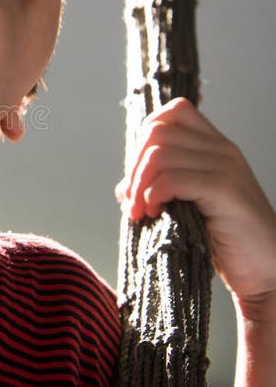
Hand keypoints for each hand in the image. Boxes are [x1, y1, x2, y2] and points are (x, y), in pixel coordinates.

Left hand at [116, 97, 275, 319]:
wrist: (267, 273)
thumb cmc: (227, 242)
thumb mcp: (188, 207)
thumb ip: (160, 189)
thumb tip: (124, 187)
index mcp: (215, 147)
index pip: (173, 113)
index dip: (146, 138)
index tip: (141, 175)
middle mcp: (222, 150)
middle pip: (157, 132)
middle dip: (135, 166)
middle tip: (133, 201)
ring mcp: (225, 167)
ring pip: (159, 154)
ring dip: (139, 185)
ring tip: (142, 212)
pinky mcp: (224, 190)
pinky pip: (172, 179)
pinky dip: (152, 195)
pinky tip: (154, 214)